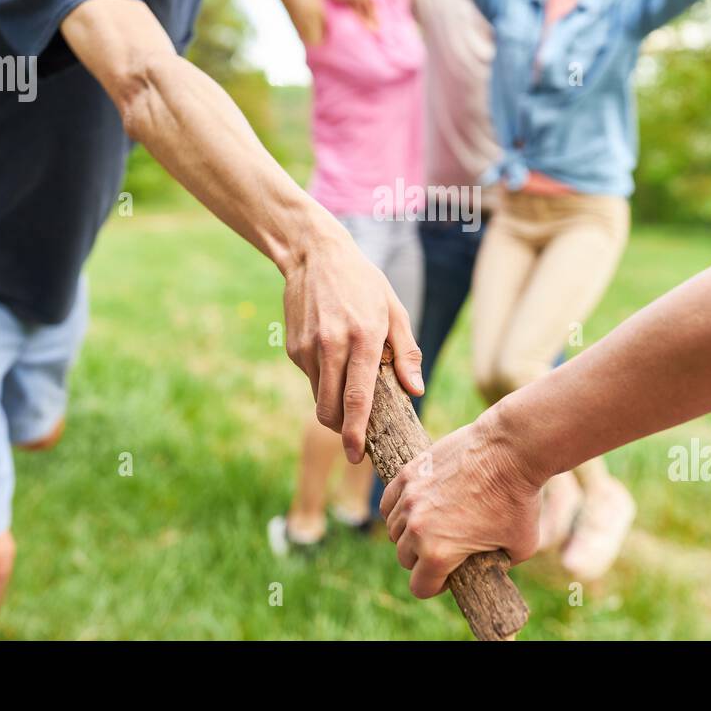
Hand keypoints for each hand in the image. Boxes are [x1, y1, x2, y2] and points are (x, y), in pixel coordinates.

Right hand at [282, 224, 422, 461]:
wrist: (314, 255)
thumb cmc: (362, 282)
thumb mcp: (393, 310)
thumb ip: (406, 353)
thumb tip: (416, 390)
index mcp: (363, 339)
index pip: (357, 399)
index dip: (355, 433)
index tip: (356, 456)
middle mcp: (332, 346)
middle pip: (330, 410)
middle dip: (342, 430)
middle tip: (357, 436)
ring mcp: (308, 348)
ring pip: (319, 398)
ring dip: (333, 406)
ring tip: (350, 386)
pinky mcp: (294, 348)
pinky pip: (311, 378)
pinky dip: (323, 381)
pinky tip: (334, 357)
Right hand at [380, 407, 541, 598]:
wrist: (511, 449)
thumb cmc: (519, 498)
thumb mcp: (520, 547)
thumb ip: (498, 563)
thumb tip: (489, 566)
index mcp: (438, 553)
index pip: (419, 587)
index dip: (436, 586)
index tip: (450, 575)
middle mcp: (416, 528)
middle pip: (405, 558)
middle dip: (423, 558)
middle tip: (445, 547)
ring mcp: (409, 498)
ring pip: (394, 529)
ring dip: (409, 533)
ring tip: (433, 524)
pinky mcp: (408, 473)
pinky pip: (389, 502)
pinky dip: (398, 509)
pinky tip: (416, 506)